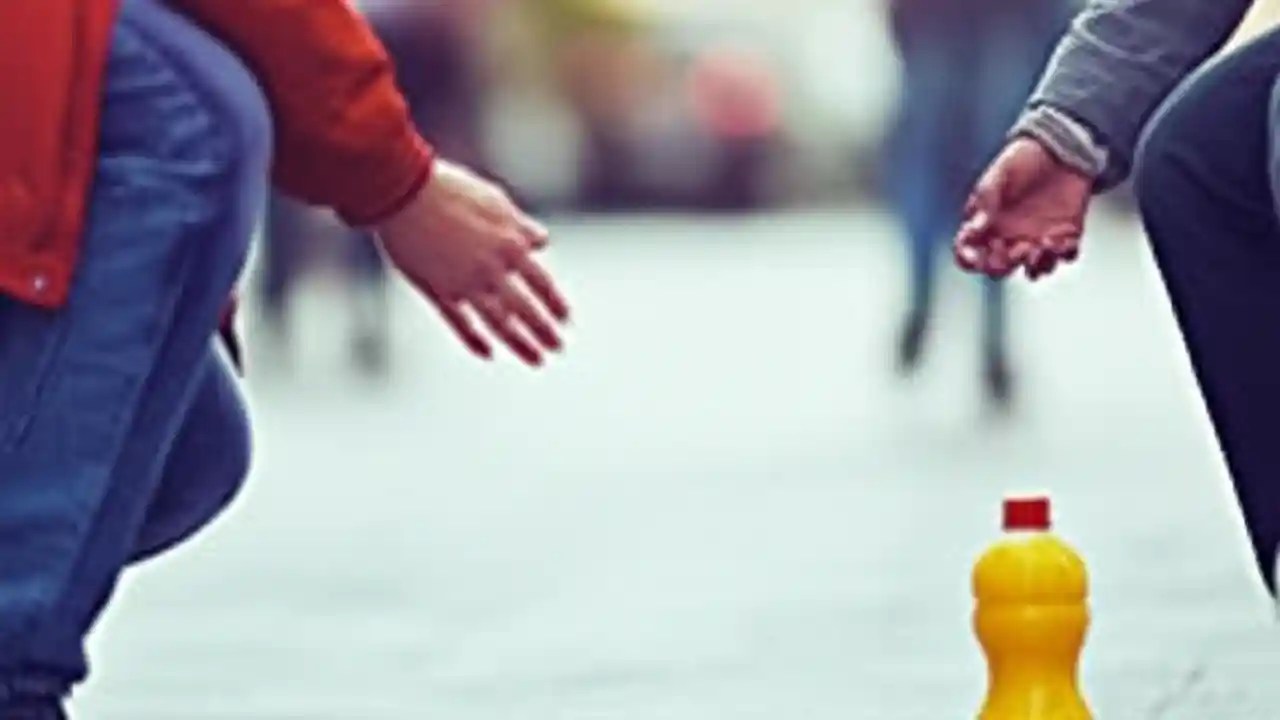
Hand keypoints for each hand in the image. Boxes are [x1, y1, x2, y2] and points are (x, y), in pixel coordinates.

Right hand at [376, 160, 568, 365]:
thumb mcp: (495, 201)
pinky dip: (474, 340)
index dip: (555, 303)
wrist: (403, 189)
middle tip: (557, 348)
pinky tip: (488, 353)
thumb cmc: (450, 189)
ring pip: (498, 323)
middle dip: (544, 332)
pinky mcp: (437, 290)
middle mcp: (490, 269)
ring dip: (520, 344)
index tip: (565, 318)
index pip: (541, 283)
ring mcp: (464, 283)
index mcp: (509, 245)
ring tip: (536, 360)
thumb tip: (542, 242)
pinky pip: (459, 323)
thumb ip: (520, 226)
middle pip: (525, 309)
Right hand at [954, 137, 1093, 280]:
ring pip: (1032, 268)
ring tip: (1043, 246)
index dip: (969, 259)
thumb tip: (974, 230)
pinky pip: (1063, 256)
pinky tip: (1063, 240)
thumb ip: (985, 203)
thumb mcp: (998, 176)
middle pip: (1000, 267)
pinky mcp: (1064, 235)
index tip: (978, 257)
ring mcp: (1036, 239)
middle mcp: (1008, 237)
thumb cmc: (1022, 160)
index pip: (968, 251)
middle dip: (1005, 264)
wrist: (1060, 148)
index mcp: (986, 225)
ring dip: (1036, 265)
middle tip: (1016, 249)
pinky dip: (1063, 254)